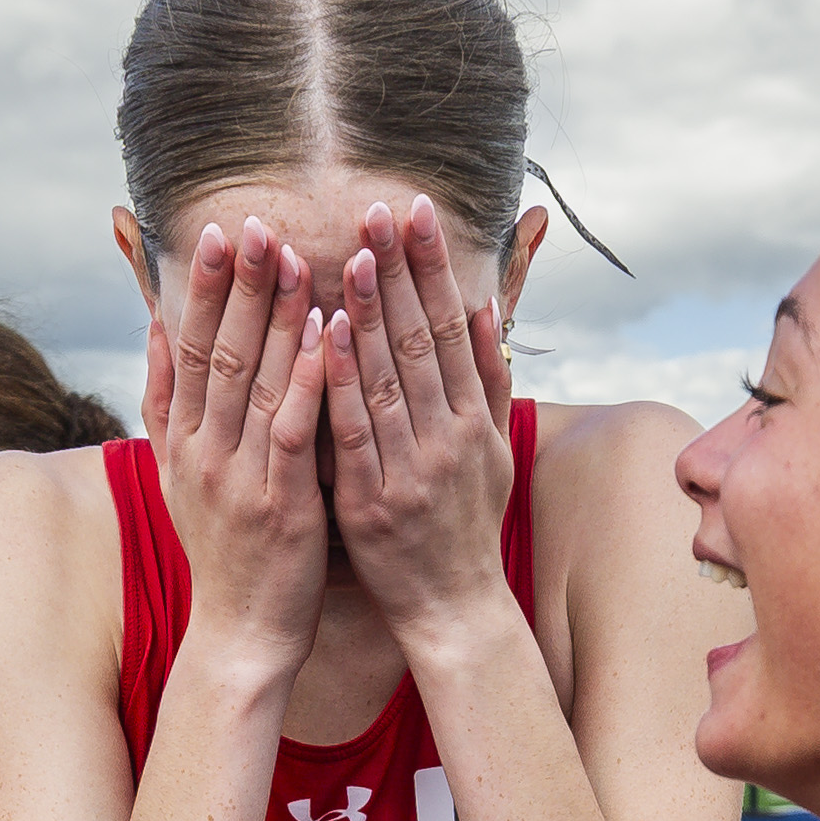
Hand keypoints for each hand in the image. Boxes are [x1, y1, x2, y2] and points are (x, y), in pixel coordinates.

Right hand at [146, 217, 334, 679]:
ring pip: (254, 383)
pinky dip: (304, 382)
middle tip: (256, 221)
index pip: (190, 348)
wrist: (241, 636)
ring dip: (274, 318)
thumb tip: (154, 327)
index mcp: (183, 441)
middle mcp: (204, 452)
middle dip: (238, 285)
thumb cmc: (225, 552)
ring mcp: (240, 479)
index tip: (218, 230)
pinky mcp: (280, 506)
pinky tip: (322, 337)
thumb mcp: (180, 474)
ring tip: (293, 257)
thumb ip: (166, 400)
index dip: (205, 288)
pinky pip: (291, 432)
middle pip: (218, 353)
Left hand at [320, 197, 516, 640]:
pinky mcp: (370, 501)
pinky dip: (339, 380)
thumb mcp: (495, 453)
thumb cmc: (468, 528)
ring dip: (370, 312)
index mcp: (473, 420)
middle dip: (399, 271)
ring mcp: (409, 469)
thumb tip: (488, 309)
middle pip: (422, 340)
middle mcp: (447, 437)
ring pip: (388, 378)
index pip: (452, 327)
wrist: (455, 612)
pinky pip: (352, 431)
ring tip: (350, 251)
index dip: (433, 266)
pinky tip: (325, 333)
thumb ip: (489, 381)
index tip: (415, 211)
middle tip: (376, 209)